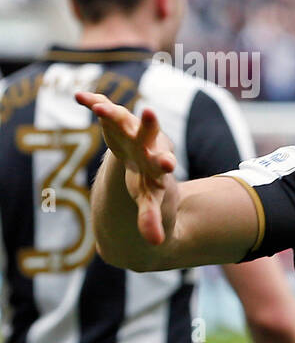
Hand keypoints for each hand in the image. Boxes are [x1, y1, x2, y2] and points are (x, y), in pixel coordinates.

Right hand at [76, 91, 177, 245]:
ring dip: (113, 113)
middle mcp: (147, 146)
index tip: (167, 165)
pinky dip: (95, 102)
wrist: (148, 159)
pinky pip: (106, 111)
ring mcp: (131, 131)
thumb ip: (152, 220)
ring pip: (124, 119)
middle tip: (149, 113)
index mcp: (156, 165)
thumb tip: (156, 245)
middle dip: (148, 127)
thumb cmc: (149, 184)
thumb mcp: (150, 201)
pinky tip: (79, 96)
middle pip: (149, 135)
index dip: (163, 163)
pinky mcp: (117, 122)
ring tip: (99, 107)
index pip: (161, 163)